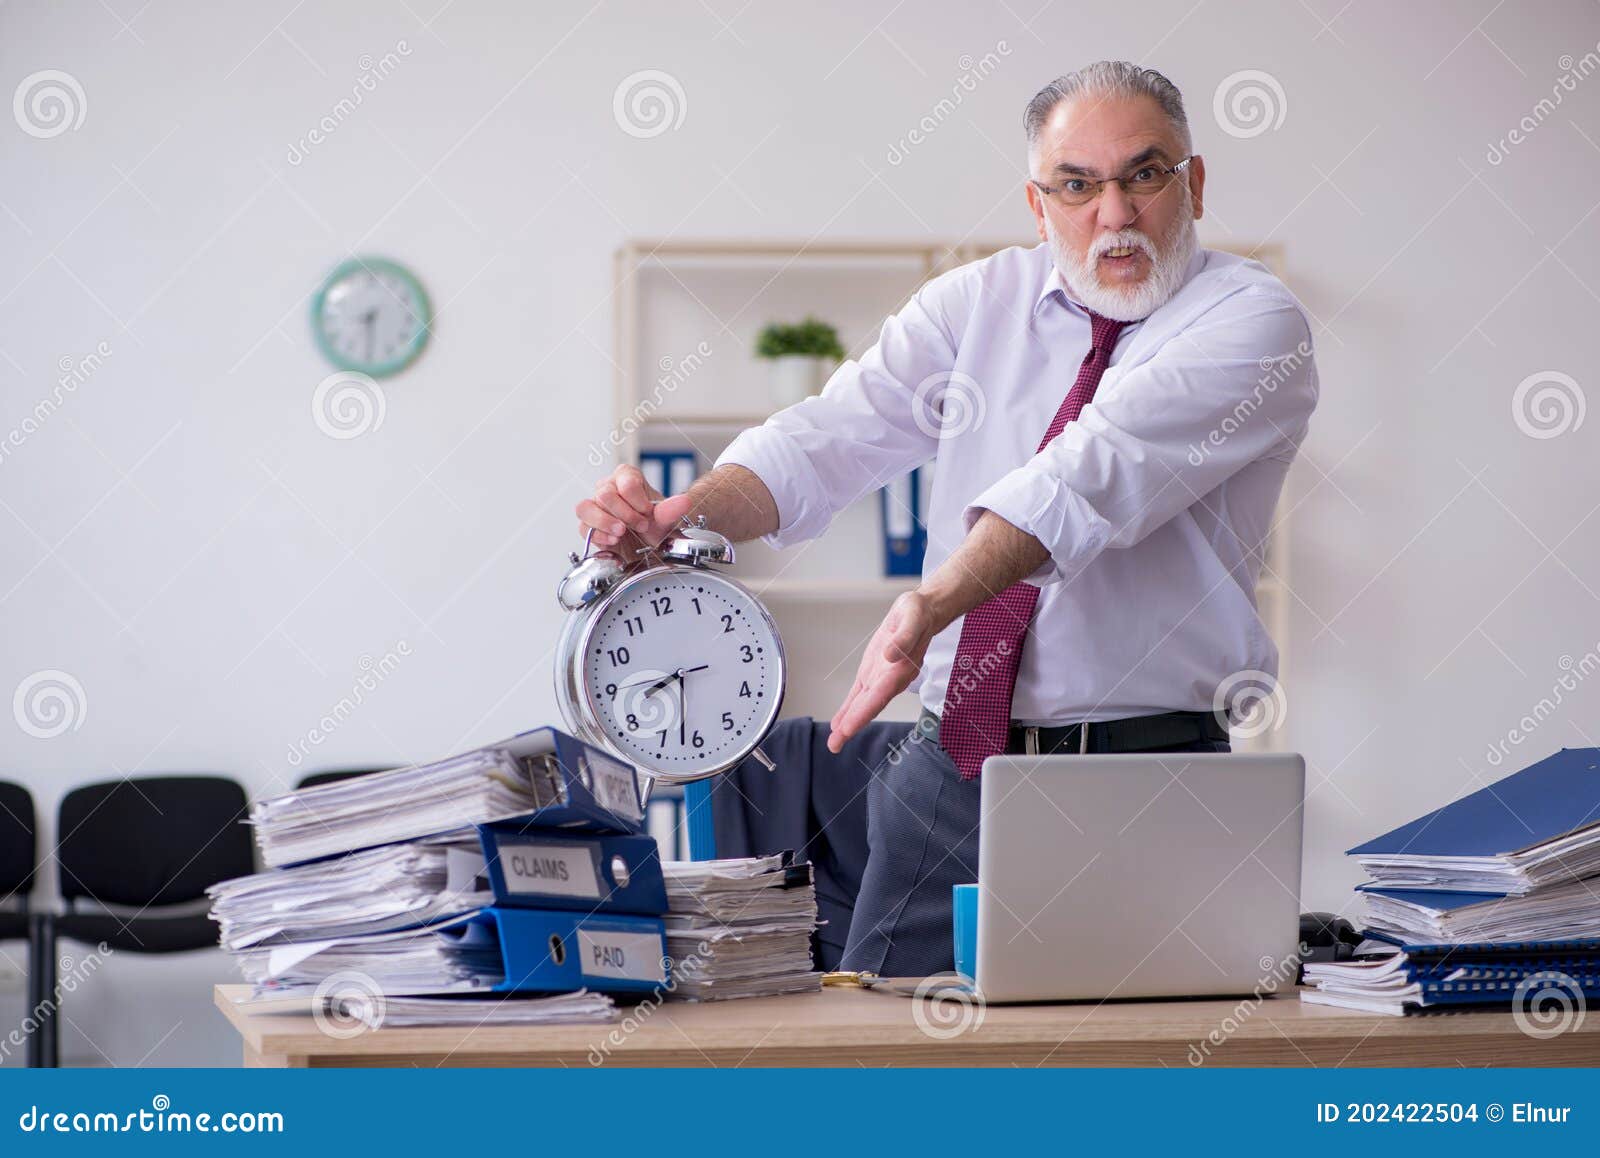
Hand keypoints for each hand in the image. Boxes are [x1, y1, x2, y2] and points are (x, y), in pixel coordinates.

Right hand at [576, 464, 692, 553]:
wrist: (648, 544)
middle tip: (641, 525)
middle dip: (625, 513)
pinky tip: (613, 540)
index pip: (625, 480)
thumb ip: (671, 510)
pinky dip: (599, 535)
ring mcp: (595, 506)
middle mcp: (608, 488)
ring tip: (621, 532)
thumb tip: (684, 501)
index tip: (648, 512)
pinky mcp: (588, 525)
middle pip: (605, 494)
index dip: (637, 499)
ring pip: (586, 507)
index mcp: (626, 477)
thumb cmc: (654, 525)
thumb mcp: (665, 519)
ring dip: (605, 522)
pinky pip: (584, 527)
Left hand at [828, 590, 937, 753]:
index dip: (863, 712)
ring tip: (835, 741)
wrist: (923, 611)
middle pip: (869, 706)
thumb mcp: (913, 618)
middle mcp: (891, 679)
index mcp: (900, 669)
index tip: (848, 728)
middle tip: (835, 744)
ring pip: (863, 704)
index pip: (879, 695)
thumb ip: (904, 638)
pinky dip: (850, 708)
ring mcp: (882, 677)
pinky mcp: (874, 671)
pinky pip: (860, 693)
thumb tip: (891, 654)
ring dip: (849, 722)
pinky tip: (840, 721)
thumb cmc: (919, 613)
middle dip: (852, 725)